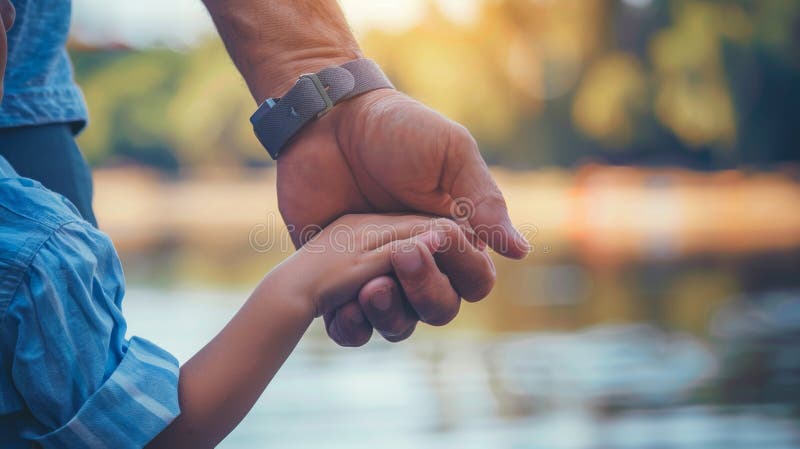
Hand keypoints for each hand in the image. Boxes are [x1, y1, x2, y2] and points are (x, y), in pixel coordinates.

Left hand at [276, 89, 528, 344]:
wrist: (328, 121)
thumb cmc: (396, 130)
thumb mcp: (450, 154)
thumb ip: (483, 202)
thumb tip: (520, 250)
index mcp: (452, 235)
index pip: (473, 281)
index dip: (463, 274)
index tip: (435, 242)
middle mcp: (418, 261)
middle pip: (438, 309)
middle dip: (425, 294)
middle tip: (400, 258)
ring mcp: (376, 272)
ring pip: (398, 324)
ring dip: (389, 317)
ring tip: (369, 291)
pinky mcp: (336, 278)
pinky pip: (350, 324)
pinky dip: (351, 327)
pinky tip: (344, 309)